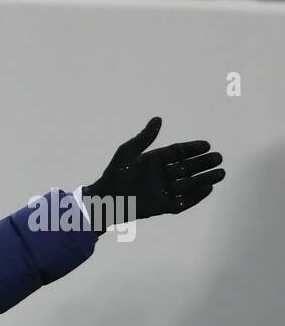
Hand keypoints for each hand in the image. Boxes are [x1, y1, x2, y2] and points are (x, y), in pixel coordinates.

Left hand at [83, 117, 225, 226]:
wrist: (105, 200)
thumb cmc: (114, 174)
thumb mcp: (128, 152)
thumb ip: (144, 138)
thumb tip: (158, 119)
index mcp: (154, 161)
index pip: (178, 153)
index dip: (192, 149)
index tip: (207, 145)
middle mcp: (161, 175)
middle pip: (187, 168)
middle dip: (203, 163)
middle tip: (219, 158)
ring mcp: (162, 191)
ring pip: (188, 185)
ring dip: (204, 179)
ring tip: (220, 174)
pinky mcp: (161, 206)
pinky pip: (182, 202)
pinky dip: (195, 197)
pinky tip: (207, 189)